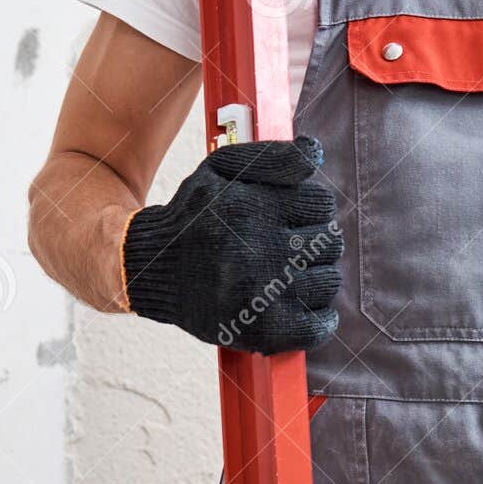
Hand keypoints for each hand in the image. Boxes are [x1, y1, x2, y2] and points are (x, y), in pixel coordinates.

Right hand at [120, 136, 342, 353]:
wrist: (152, 269)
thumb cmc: (195, 215)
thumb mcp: (221, 168)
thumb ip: (272, 156)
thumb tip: (315, 152)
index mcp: (252, 209)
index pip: (321, 204)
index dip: (312, 208)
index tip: (296, 216)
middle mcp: (258, 252)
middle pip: (330, 243)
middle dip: (317, 241)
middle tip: (293, 245)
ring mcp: (261, 295)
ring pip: (328, 281)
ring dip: (318, 275)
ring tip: (292, 273)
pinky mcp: (261, 331)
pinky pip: (317, 326)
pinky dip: (321, 318)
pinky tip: (303, 304)